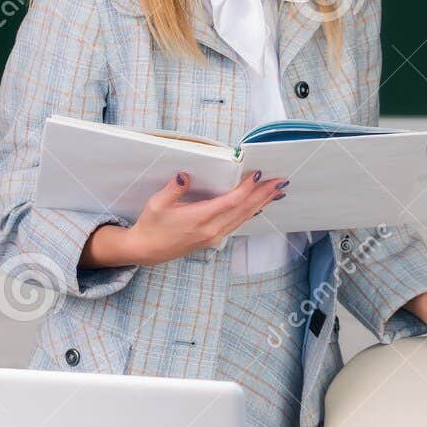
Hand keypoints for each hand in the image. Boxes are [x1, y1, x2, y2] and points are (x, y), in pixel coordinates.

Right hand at [82, 170, 288, 267]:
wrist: (146, 251)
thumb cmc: (151, 226)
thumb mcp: (157, 204)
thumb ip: (174, 188)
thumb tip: (185, 175)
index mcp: (199, 219)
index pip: (231, 202)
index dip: (247, 188)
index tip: (258, 175)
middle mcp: (212, 230)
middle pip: (244, 210)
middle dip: (264, 195)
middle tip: (281, 181)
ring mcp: (214, 236)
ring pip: (243, 218)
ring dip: (261, 203)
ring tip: (276, 191)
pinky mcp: (212, 239)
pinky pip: (236, 223)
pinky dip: (250, 212)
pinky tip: (258, 206)